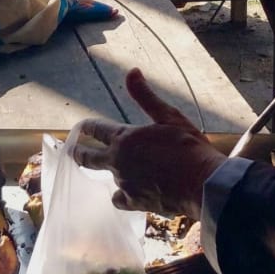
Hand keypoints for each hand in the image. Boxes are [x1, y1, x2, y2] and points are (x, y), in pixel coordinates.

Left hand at [72, 69, 227, 218]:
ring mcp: (124, 183)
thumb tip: (131, 71)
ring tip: (118, 171)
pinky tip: (130, 193)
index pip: (96, 129)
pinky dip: (123, 194)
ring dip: (112, 172)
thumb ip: (145, 96)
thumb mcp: (169, 116)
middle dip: (79, 153)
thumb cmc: (188, 146)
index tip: (79, 127)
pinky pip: (119, 198)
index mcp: (125, 138)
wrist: (202, 183)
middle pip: (88, 158)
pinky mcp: (134, 202)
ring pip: (108, 177)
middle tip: (72, 152)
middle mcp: (118, 161)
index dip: (87, 127)